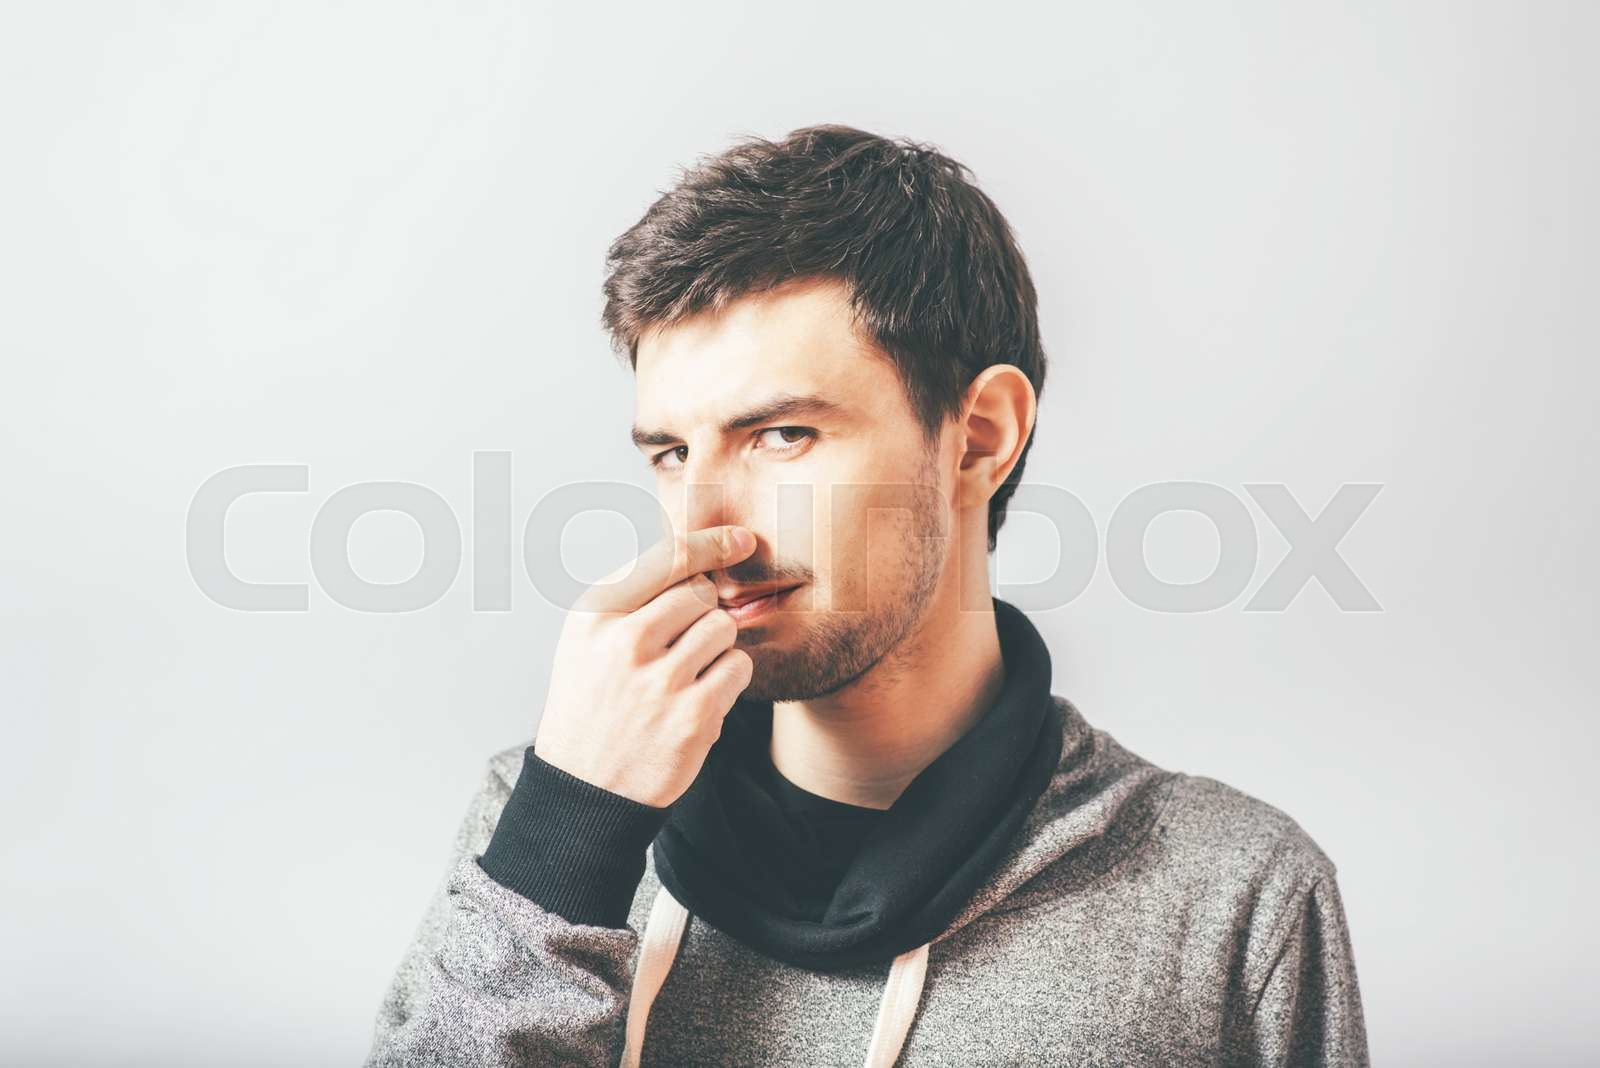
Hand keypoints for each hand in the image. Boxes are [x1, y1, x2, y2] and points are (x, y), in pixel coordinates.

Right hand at [532, 524, 757, 807]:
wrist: (585, 789)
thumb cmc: (592, 705)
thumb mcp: (586, 642)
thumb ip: (631, 596)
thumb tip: (695, 556)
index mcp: (595, 616)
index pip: (668, 558)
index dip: (712, 543)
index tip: (742, 539)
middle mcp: (625, 641)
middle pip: (701, 592)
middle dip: (702, 612)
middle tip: (681, 646)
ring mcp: (660, 680)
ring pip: (724, 627)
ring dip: (716, 647)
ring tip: (685, 675)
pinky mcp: (694, 716)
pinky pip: (738, 668)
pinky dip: (729, 679)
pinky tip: (700, 698)